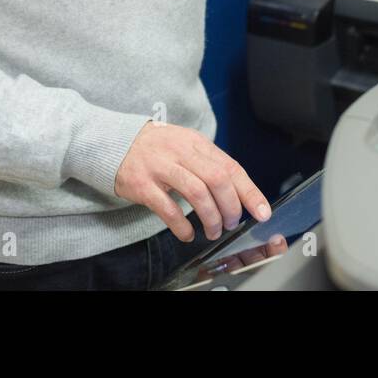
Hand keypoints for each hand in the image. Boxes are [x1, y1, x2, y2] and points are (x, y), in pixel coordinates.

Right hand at [114, 121, 271, 242]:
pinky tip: (187, 234)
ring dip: (210, 218)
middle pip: (217, 180)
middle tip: (231, 223)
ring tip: (213, 231)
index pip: (231, 167)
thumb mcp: (186, 146)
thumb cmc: (157, 149)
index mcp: (196, 143)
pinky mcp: (142, 184)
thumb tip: (239, 192)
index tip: (262, 212)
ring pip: (196, 193)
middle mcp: (181, 152)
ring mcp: (161, 167)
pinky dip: (182, 226)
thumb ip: (209, 164)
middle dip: (230, 207)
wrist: (115, 143)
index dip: (250, 192)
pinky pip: (168, 208)